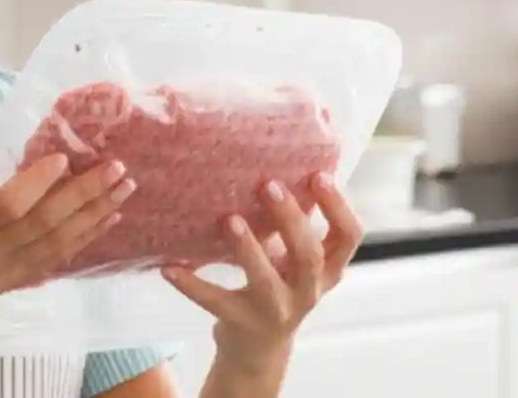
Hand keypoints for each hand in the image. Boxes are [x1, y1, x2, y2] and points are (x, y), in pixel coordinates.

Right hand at [0, 153, 135, 331]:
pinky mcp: (10, 284)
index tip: (62, 158)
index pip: (8, 206)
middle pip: (43, 224)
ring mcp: (0, 273)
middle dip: (84, 194)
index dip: (39, 182)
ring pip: (57, 244)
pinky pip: (54, 261)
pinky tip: (105, 221)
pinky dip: (83, 239)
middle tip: (116, 168)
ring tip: (123, 190)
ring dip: (94, 215)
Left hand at [163, 172, 363, 388]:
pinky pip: (215, 300)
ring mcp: (275, 311)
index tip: (319, 176)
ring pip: (266, 281)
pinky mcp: (240, 322)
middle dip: (291, 220)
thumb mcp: (295, 262)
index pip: (348, 238)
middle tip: (268, 185)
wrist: (258, 350)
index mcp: (326, 272)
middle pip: (309, 256)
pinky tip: (169, 267)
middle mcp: (307, 292)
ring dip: (249, 249)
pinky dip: (191, 283)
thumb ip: (295, 226)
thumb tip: (280, 166)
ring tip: (229, 219)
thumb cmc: (278, 288)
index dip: (338, 208)